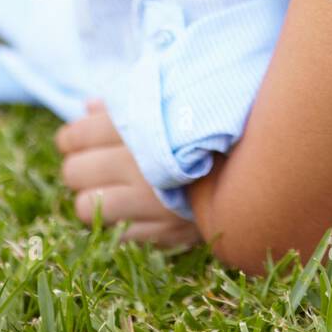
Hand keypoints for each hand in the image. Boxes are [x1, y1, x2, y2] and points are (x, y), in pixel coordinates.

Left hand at [54, 99, 201, 248]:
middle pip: (73, 173)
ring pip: (85, 208)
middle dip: (80, 170)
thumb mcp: (169, 98)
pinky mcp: (162, 230)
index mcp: (134, 126)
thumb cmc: (208, 122)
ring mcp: (147, 201)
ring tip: (111, 193)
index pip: (74, 137)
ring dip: (95, 201)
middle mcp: (135, 163)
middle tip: (95, 167)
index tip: (79, 142)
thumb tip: (88, 108)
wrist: (260, 159)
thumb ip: (126, 103)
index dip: (71, 140)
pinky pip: (118, 234)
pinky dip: (122, 224)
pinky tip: (136, 213)